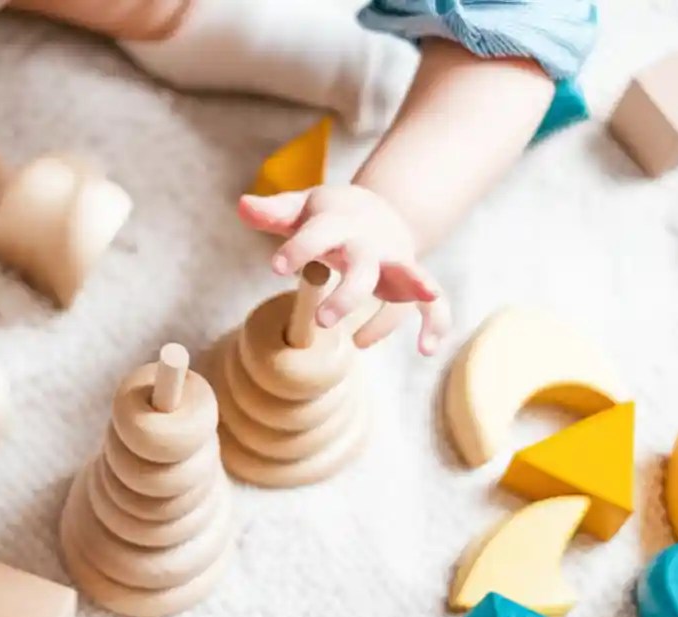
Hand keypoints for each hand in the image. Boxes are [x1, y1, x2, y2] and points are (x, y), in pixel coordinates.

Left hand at [238, 186, 450, 355]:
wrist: (379, 208)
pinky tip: (427, 350)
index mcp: (339, 223)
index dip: (299, 248)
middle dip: (347, 295)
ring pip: (402, 284)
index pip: (319, 234)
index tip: (276, 267)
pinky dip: (435, 323)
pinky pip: (431, 303)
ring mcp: (395, 263)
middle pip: (363, 268)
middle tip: (321, 321)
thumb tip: (242, 206)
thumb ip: (274, 211)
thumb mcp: (301, 207)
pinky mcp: (410, 283)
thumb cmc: (329, 215)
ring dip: (389, 314)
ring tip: (363, 343)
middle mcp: (370, 244)